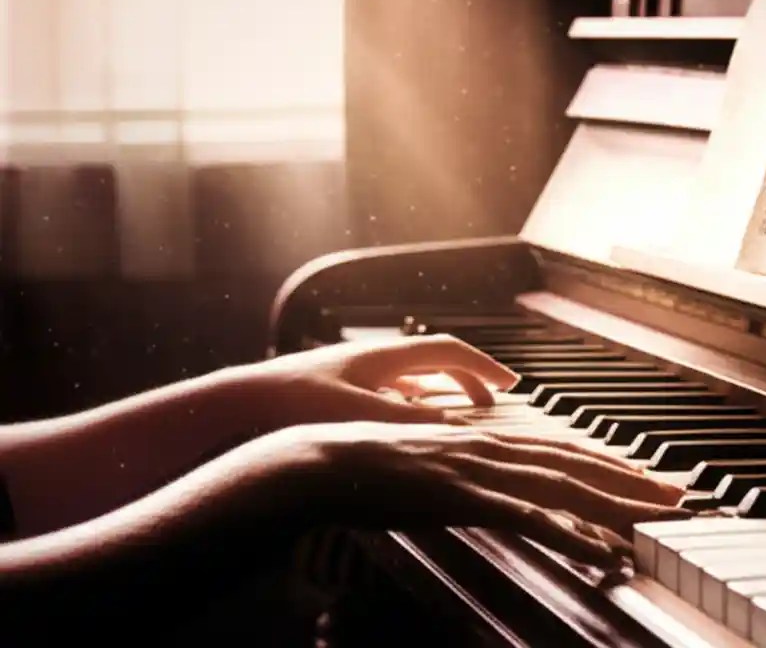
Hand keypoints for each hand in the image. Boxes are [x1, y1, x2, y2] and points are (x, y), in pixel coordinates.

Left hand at [217, 335, 520, 428]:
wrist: (240, 402)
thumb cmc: (292, 405)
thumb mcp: (356, 416)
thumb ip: (405, 423)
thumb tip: (453, 429)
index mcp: (384, 356)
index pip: (449, 351)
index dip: (483, 367)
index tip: (510, 384)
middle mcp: (374, 359)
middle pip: (436, 359)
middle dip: (470, 376)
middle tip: (494, 398)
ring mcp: (357, 372)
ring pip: (414, 375)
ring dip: (444, 389)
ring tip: (462, 410)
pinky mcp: (340, 389)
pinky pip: (391, 390)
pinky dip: (414, 401)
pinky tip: (412, 421)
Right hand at [279, 421, 690, 569]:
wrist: (319, 462)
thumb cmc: (369, 471)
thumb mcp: (429, 474)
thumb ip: (466, 481)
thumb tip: (491, 497)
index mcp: (485, 442)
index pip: (562, 452)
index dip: (609, 465)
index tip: (645, 480)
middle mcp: (492, 448)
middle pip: (578, 465)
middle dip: (632, 482)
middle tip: (678, 499)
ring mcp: (480, 470)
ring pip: (564, 486)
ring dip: (617, 503)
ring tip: (658, 520)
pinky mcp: (462, 496)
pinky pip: (526, 518)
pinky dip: (568, 533)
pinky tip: (598, 550)